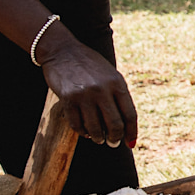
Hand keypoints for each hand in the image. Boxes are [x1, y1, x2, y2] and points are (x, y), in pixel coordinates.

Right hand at [35, 27, 138, 147]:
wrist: (63, 51)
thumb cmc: (90, 65)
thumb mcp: (110, 75)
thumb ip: (118, 95)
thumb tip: (125, 123)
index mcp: (117, 83)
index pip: (130, 114)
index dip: (132, 132)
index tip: (131, 142)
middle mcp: (102, 90)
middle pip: (114, 124)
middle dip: (115, 139)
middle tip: (113, 143)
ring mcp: (84, 95)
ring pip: (95, 128)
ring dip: (98, 138)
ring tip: (99, 139)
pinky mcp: (67, 99)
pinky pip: (77, 124)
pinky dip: (82, 132)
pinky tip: (85, 131)